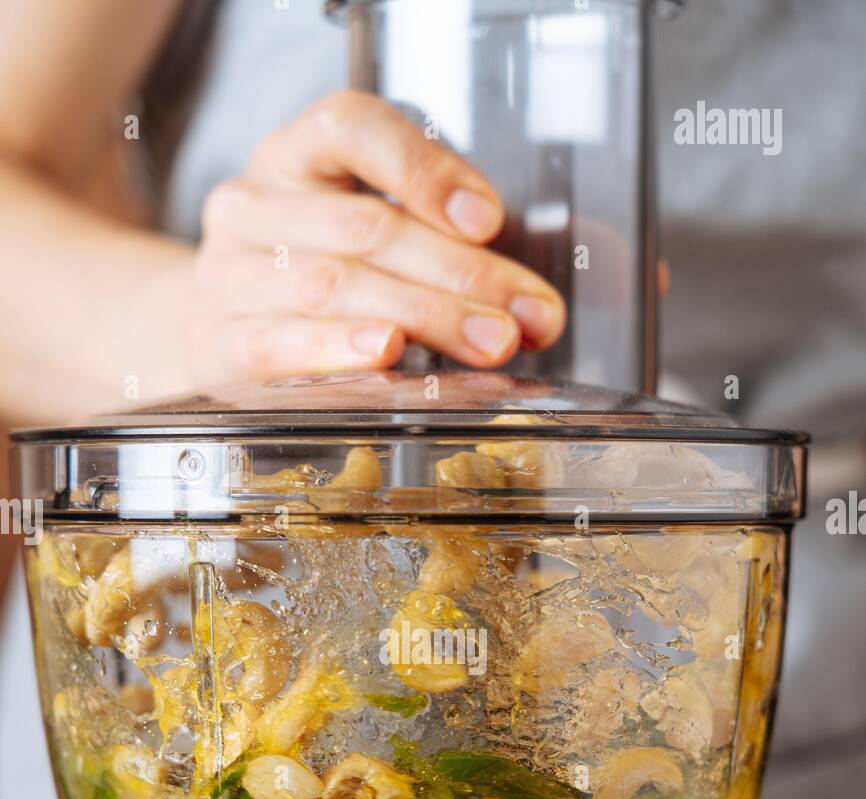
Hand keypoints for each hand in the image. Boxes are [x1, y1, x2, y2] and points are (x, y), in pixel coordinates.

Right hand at [188, 91, 565, 383]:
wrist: (213, 329)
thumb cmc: (313, 278)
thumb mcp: (367, 233)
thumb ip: (445, 248)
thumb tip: (536, 305)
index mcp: (295, 155)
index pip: (352, 128)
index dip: (425, 169)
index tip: (489, 218)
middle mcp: (256, 204)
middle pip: (367, 228)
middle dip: (461, 273)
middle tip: (525, 313)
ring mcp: (232, 274)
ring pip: (337, 286)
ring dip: (426, 315)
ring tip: (490, 342)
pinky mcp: (223, 342)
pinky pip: (283, 342)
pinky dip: (342, 348)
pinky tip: (388, 353)